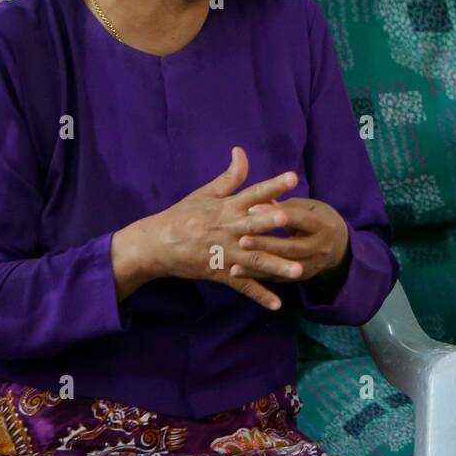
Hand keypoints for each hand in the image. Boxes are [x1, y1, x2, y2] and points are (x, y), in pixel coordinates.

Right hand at [138, 147, 306, 309]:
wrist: (157, 244)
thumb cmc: (184, 215)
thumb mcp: (206, 193)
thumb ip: (230, 176)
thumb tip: (241, 150)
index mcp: (228, 207)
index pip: (254, 193)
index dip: (273, 185)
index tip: (293, 177)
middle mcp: (230, 229)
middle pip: (254, 225)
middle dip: (271, 223)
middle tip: (288, 221)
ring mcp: (226, 253)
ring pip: (255, 260)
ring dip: (276, 266)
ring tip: (298, 271)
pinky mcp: (221, 272)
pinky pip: (243, 286)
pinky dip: (259, 295)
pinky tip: (277, 304)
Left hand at [231, 196, 350, 284]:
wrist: (337, 244)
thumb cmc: (315, 218)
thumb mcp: (307, 207)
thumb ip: (284, 206)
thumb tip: (258, 200)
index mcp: (322, 225)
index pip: (298, 219)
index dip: (276, 213)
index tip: (251, 208)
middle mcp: (321, 247)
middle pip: (291, 247)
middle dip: (266, 244)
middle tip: (242, 240)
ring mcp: (313, 264)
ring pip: (284, 267)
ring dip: (258, 265)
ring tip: (234, 262)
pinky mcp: (303, 277)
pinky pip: (278, 279)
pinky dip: (257, 276)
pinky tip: (237, 273)